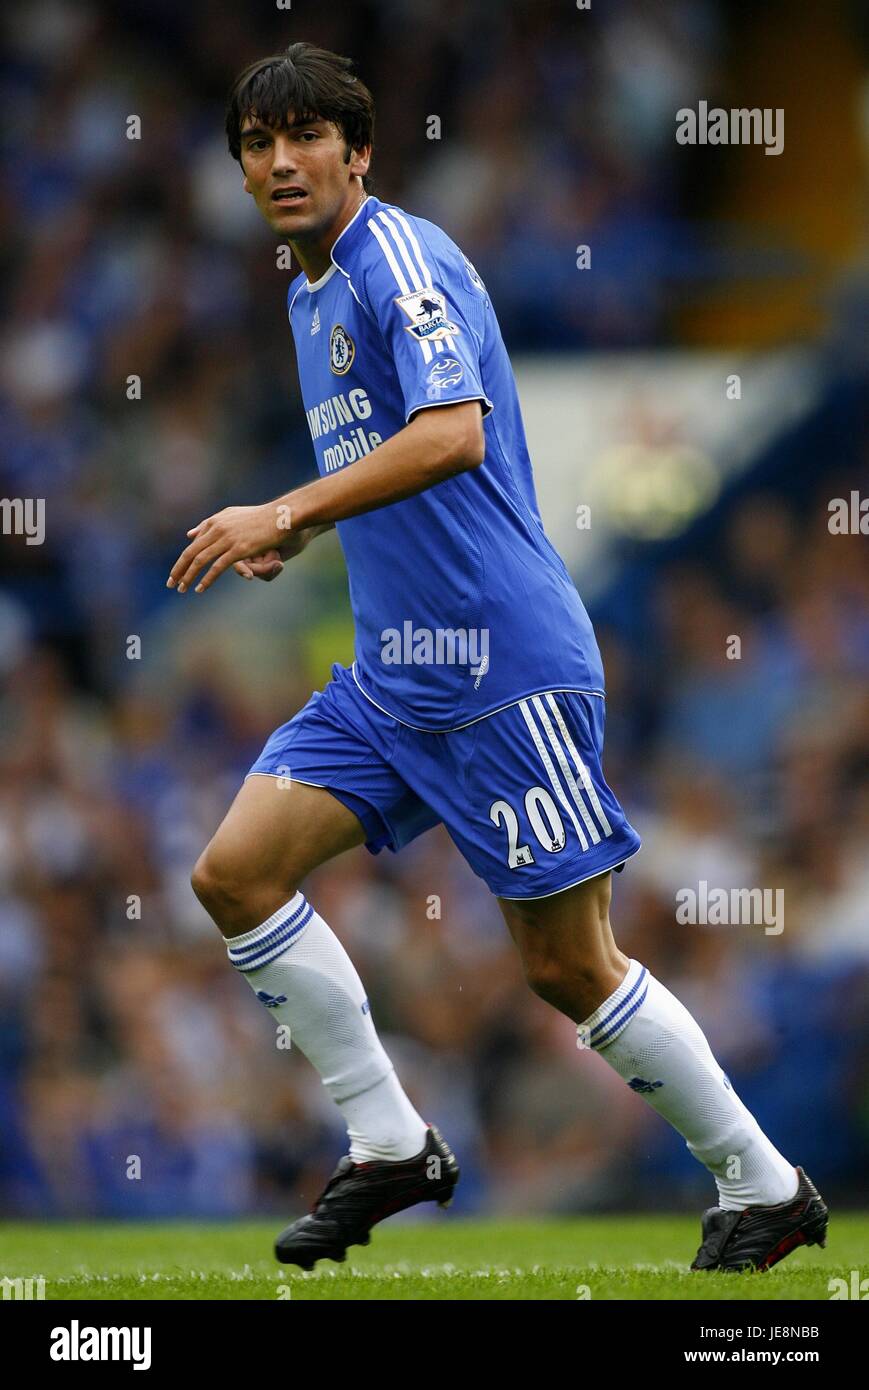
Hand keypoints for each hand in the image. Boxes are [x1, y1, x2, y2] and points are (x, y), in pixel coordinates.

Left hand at [167, 503, 291, 593]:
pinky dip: (206, 580)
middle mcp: (217, 529)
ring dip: (188, 576)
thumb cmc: (259, 518)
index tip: (176, 573)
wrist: (280, 516)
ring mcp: (227, 539)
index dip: (183, 560)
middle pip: (191, 552)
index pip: (193, 544)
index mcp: (215, 521)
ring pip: (200, 560)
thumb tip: (189, 534)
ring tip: (181, 589)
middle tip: (170, 584)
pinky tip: (200, 589)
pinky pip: (217, 567)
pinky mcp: (239, 549)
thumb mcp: (230, 516)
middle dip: (178, 570)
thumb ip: (209, 524)